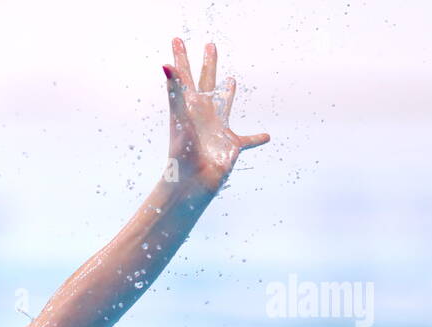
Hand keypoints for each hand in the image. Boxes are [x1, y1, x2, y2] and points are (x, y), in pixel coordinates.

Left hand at [163, 38, 269, 192]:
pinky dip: (256, 138)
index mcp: (190, 105)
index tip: (177, 39)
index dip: (181, 56)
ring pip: (225, 104)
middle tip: (210, 45)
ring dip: (228, 92)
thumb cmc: (184, 151)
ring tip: (232, 80)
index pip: (185, 75)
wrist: (192, 182)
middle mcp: (204, 113)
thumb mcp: (180, 116)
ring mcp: (218, 128)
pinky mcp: (231, 145)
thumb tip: (165, 64)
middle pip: (207, 81)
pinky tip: (266, 137)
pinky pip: (247, 140)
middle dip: (208, 64)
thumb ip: (174, 90)